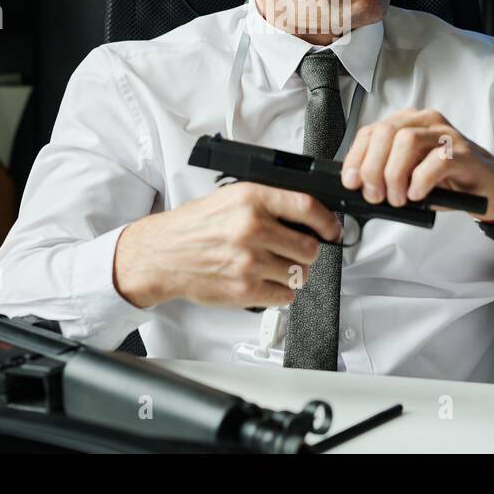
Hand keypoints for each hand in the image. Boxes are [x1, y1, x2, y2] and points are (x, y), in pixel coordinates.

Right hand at [114, 183, 341, 309]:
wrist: (161, 254)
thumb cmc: (194, 227)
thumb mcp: (230, 197)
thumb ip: (268, 203)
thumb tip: (306, 216)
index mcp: (251, 199)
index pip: (308, 208)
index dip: (328, 222)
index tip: (332, 230)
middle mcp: (252, 228)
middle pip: (309, 247)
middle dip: (308, 252)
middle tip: (297, 252)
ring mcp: (249, 261)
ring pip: (300, 273)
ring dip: (293, 274)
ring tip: (274, 267)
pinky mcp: (245, 289)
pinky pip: (285, 296)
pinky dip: (280, 292)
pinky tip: (264, 281)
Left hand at [339, 109, 493, 219]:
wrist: (492, 190)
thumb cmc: (449, 182)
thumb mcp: (410, 176)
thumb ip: (387, 174)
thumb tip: (359, 187)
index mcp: (408, 123)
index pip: (372, 131)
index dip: (356, 157)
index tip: (350, 182)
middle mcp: (426, 122)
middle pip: (387, 133)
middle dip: (373, 167)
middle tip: (375, 195)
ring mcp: (446, 134)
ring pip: (407, 141)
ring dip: (394, 175)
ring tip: (398, 199)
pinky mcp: (465, 153)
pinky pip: (436, 160)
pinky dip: (421, 181)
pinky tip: (418, 195)